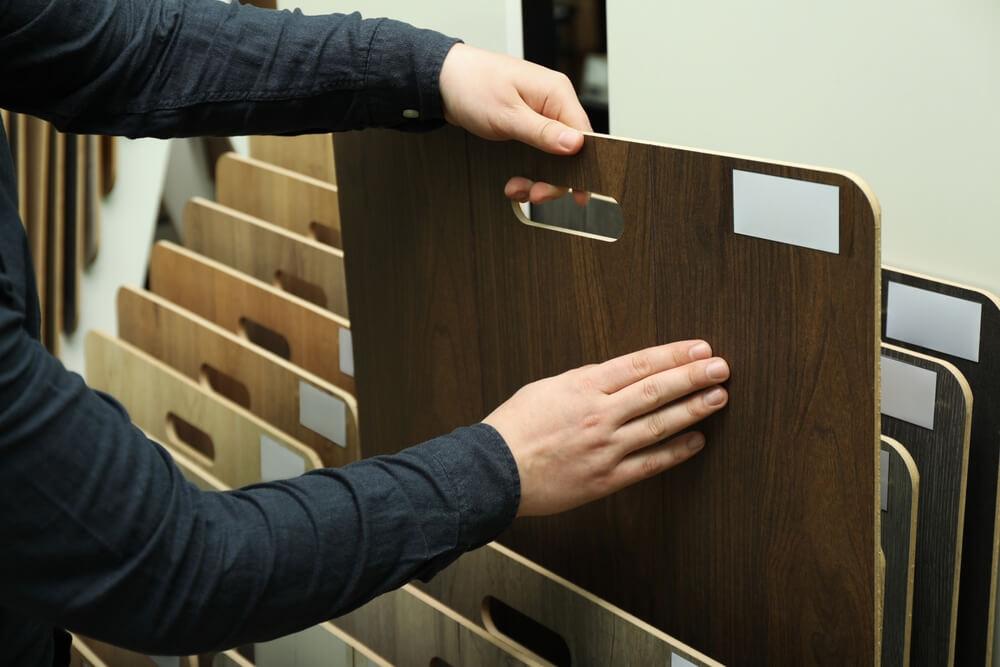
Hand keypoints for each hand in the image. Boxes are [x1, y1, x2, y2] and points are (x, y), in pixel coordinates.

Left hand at [439, 43, 590, 205]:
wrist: (443, 80)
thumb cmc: (472, 86)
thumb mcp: (508, 114)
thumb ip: (543, 132)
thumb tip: (575, 144)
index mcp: (557, 93)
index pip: (584, 135)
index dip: (582, 166)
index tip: (577, 194)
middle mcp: (553, 103)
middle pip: (570, 151)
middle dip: (553, 178)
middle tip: (534, 194)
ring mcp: (541, 114)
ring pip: (554, 157)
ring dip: (538, 178)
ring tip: (517, 189)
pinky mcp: (528, 124)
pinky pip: (538, 153)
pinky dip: (528, 171)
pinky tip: (515, 182)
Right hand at [483, 340, 729, 516]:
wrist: (493, 471)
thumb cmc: (514, 427)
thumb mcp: (547, 388)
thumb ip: (584, 382)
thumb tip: (617, 378)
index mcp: (583, 386)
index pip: (638, 364)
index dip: (673, 355)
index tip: (700, 348)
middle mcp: (599, 414)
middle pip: (655, 390)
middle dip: (692, 376)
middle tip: (721, 367)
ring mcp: (605, 447)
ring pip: (658, 424)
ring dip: (693, 409)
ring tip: (719, 397)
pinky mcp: (605, 478)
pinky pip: (649, 464)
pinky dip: (676, 452)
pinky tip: (697, 441)